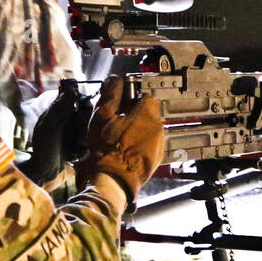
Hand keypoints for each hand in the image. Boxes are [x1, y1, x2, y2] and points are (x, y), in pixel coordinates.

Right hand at [78, 77, 165, 203]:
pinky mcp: (157, 157)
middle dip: (134, 114)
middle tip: (116, 122)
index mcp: (147, 114)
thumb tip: (115, 80)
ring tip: (119, 138)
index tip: (121, 105)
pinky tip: (125, 149)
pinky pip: (150, 144)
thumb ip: (111, 94)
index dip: (132, 98)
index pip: (146, 95)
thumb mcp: (102, 116)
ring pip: (149, 128)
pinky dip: (140, 143)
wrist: (112, 180)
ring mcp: (159, 144)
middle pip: (148, 112)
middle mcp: (158, 127)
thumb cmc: (106, 150)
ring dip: (137, 129)